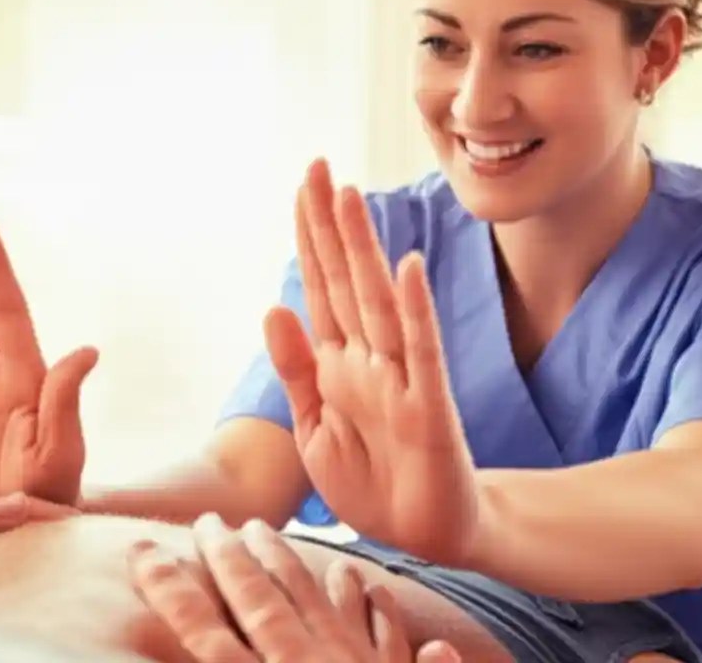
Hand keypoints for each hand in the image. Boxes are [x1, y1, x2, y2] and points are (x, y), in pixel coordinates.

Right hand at [128, 514, 461, 662]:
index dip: (171, 591)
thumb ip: (233, 658)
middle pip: (260, 603)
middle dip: (229, 559)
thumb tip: (274, 653)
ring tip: (266, 529)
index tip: (143, 551)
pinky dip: (371, 605)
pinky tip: (363, 578)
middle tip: (208, 521)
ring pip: (316, 602)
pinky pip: (381, 634)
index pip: (205, 634)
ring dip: (289, 563)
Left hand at [262, 160, 480, 565]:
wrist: (424, 535)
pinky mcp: (429, 410)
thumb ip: (296, 370)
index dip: (309, 239)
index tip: (302, 186)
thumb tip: (273, 306)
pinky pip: (421, 353)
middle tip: (318, 166)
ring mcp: (402, 380)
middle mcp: (370, 360)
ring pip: (377, 303)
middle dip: (330, 226)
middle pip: (345, 281)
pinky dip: (414, 311)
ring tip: (348, 200)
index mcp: (338, 364)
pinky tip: (407, 269)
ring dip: (363, 252)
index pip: (320, 289)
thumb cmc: (372, 482)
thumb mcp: (315, 429)